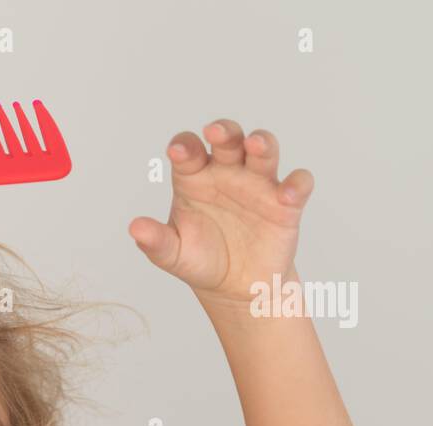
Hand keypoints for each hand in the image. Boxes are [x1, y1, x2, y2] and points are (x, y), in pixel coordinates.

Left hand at [128, 119, 314, 311]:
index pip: (188, 151)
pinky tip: (286, 194)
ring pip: (264, 151)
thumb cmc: (201, 260)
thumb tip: (135, 228)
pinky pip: (297, 184)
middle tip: (215, 132)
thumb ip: (155, 241)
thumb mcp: (173, 255)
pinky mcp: (285, 203)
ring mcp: (257, 184)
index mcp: (195, 178)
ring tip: (255, 145)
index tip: (177, 152)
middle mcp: (227, 173)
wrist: (235, 288)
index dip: (184, 146)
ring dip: (262, 142)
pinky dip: (296, 184)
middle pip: (227, 139)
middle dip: (223, 131)